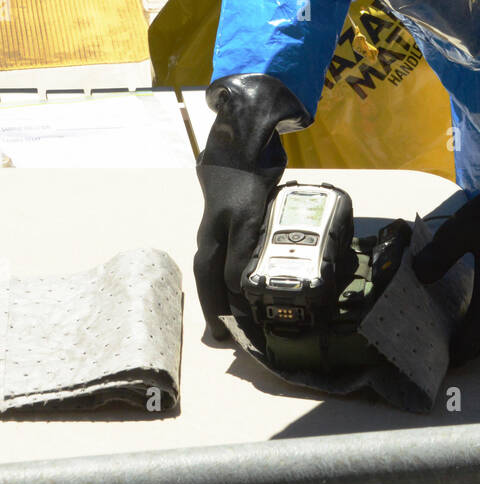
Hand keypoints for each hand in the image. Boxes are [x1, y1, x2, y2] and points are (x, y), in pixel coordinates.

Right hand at [193, 73, 307, 338]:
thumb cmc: (242, 184)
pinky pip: (244, 252)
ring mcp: (228, 228)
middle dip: (225, 307)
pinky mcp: (244, 218)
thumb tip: (236, 294)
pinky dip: (251, 268)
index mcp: (211, 245)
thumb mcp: (244, 222)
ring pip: (230, 268)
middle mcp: (216, 240)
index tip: (226, 338)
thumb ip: (240, 256)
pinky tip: (266, 272)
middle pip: (217, 281)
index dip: (217, 313)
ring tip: (252, 310)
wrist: (242, 145)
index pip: (211, 288)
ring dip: (238, 290)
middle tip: (240, 332)